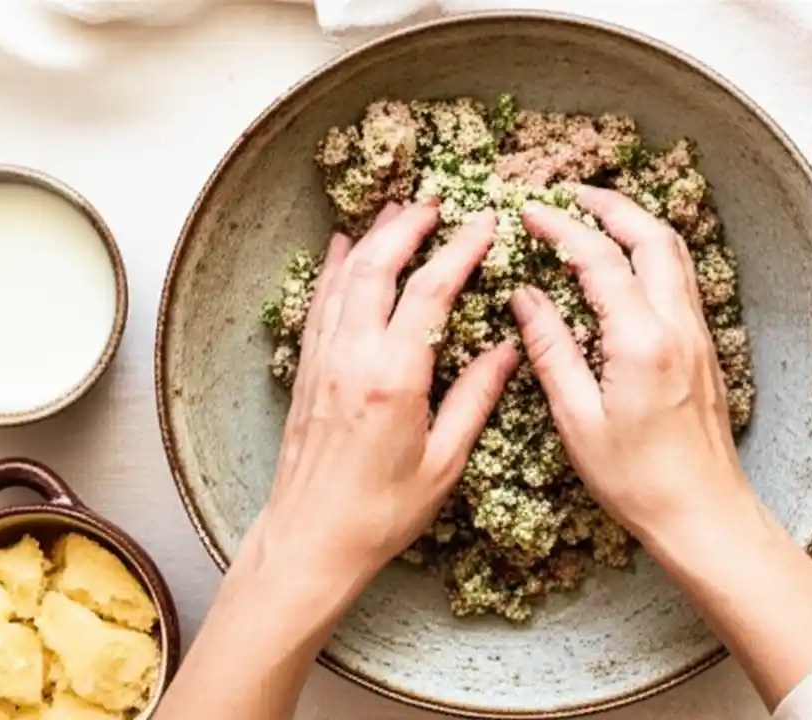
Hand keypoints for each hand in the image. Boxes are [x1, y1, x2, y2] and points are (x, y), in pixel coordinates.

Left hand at [255, 202, 518, 590]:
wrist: (309, 540)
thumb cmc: (381, 512)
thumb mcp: (444, 462)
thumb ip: (475, 398)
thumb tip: (507, 349)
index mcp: (394, 378)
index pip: (429, 292)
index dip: (458, 251)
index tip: (483, 224)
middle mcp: (352, 358)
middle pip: (377, 267)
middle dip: (407, 226)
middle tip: (437, 202)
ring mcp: (322, 360)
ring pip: (343, 278)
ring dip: (371, 237)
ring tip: (397, 210)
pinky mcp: (305, 370)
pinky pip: (319, 304)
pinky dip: (332, 269)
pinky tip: (340, 248)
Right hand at [511, 188, 811, 710]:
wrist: (704, 514)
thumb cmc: (637, 480)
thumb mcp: (577, 419)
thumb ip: (551, 350)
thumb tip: (525, 297)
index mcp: (642, 340)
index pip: (598, 259)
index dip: (561, 228)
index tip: (530, 213)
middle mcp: (678, 326)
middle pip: (651, 236)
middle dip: (610, 205)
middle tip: (570, 195)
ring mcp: (698, 335)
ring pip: (675, 254)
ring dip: (637, 224)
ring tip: (598, 216)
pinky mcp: (705, 349)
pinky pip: (682, 280)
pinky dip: (653, 254)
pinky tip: (629, 266)